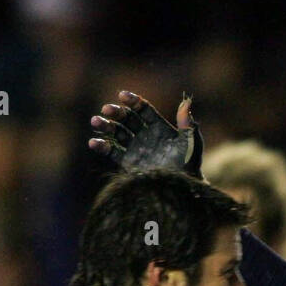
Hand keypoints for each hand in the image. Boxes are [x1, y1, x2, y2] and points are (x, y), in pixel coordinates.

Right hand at [88, 91, 204, 175]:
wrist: (181, 189)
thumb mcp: (191, 144)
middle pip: (127, 118)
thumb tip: (187, 103)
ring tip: (95, 122)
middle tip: (106, 110)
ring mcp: (135, 148)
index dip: (133, 101)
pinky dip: (102, 147)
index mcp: (159, 127)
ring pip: (117, 132)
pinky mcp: (127, 162)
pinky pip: (112, 152)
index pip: (143, 110)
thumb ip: (187, 125)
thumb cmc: (188, 166)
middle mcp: (145, 135)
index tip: (122, 96)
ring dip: (105, 125)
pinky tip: (94, 142)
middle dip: (116, 112)